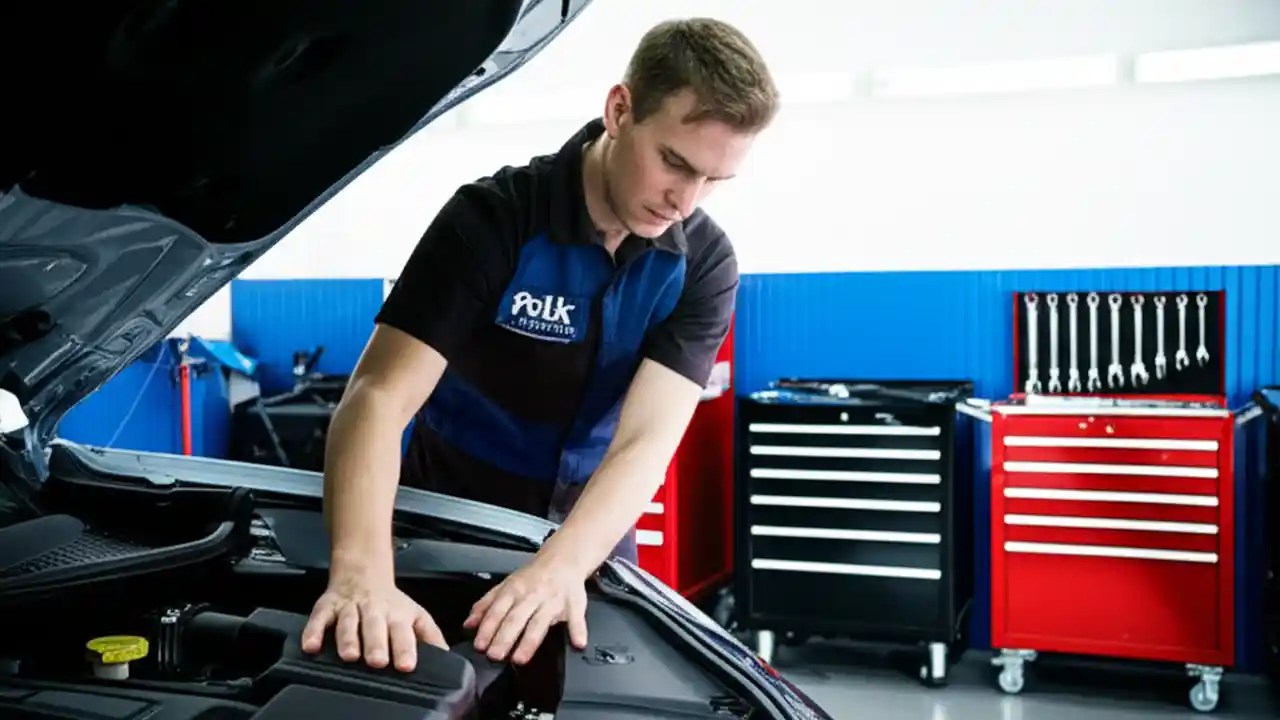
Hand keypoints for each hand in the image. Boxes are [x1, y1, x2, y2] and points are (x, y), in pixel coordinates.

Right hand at [301, 571, 447, 671]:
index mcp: (397, 615)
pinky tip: (311, 646)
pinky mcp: (327, 607)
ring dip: (348, 638)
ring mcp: (349, 608)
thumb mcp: (416, 615)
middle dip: (376, 644)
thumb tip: (447, 656)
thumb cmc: (391, 602)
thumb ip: (431, 635)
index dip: (405, 648)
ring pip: (348, 622)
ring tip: (349, 655)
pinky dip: (313, 631)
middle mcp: (373, 610)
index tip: (406, 664)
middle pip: (374, 627)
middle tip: (377, 661)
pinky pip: (318, 619)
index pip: (403, 632)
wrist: (363, 572)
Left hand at [463, 558, 587, 664]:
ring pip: (540, 622)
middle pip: (516, 618)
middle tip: (495, 655)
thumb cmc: (533, 577)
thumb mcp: (506, 585)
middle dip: (504, 637)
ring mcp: (553, 601)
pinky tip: (578, 642)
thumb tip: (468, 624)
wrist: (563, 560)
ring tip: (520, 658)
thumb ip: (486, 605)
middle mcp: (532, 595)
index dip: (488, 628)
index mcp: (514, 590)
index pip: (497, 610)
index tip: (480, 645)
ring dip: (529, 641)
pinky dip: (578, 630)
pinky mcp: (574, 604)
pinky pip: (576, 618)